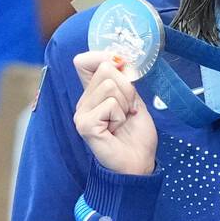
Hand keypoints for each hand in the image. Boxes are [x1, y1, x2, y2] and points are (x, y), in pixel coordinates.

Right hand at [72, 51, 157, 176]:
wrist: (138, 163)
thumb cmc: (136, 135)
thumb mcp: (135, 101)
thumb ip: (124, 81)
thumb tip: (117, 59)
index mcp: (93, 93)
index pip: (84, 62)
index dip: (103, 57)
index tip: (121, 68)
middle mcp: (83, 102)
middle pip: (105, 70)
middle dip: (127, 88)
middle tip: (129, 110)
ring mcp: (81, 113)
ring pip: (110, 86)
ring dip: (126, 104)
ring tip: (123, 120)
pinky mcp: (85, 125)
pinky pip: (110, 105)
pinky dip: (121, 116)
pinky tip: (116, 129)